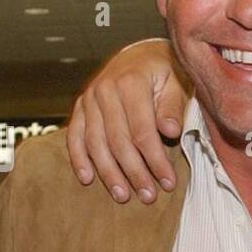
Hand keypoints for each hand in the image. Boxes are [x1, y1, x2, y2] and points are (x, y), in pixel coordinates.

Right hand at [67, 39, 187, 203]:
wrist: (141, 55)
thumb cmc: (163, 73)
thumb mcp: (176, 84)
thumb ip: (172, 107)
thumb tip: (170, 131)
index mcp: (131, 83)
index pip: (143, 131)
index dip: (155, 160)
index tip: (168, 182)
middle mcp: (105, 90)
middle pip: (118, 141)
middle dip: (134, 172)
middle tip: (148, 196)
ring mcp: (90, 99)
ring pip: (96, 142)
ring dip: (108, 172)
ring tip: (122, 196)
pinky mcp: (81, 107)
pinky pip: (75, 136)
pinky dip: (78, 158)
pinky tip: (87, 179)